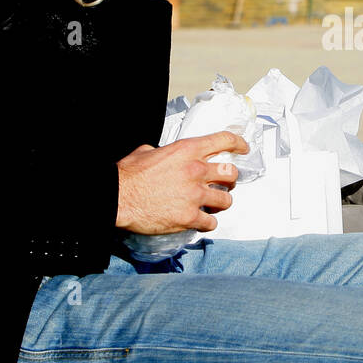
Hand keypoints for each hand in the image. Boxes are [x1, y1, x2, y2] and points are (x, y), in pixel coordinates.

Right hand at [115, 132, 250, 234]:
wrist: (118, 197)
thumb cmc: (128, 175)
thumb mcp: (146, 151)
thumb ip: (163, 151)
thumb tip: (161, 153)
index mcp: (187, 150)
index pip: (224, 140)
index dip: (238, 143)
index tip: (244, 148)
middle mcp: (196, 170)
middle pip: (231, 173)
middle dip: (230, 179)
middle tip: (224, 184)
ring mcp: (195, 195)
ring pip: (227, 200)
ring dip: (221, 203)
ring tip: (213, 205)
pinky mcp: (189, 217)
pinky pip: (211, 222)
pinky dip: (208, 223)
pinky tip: (201, 221)